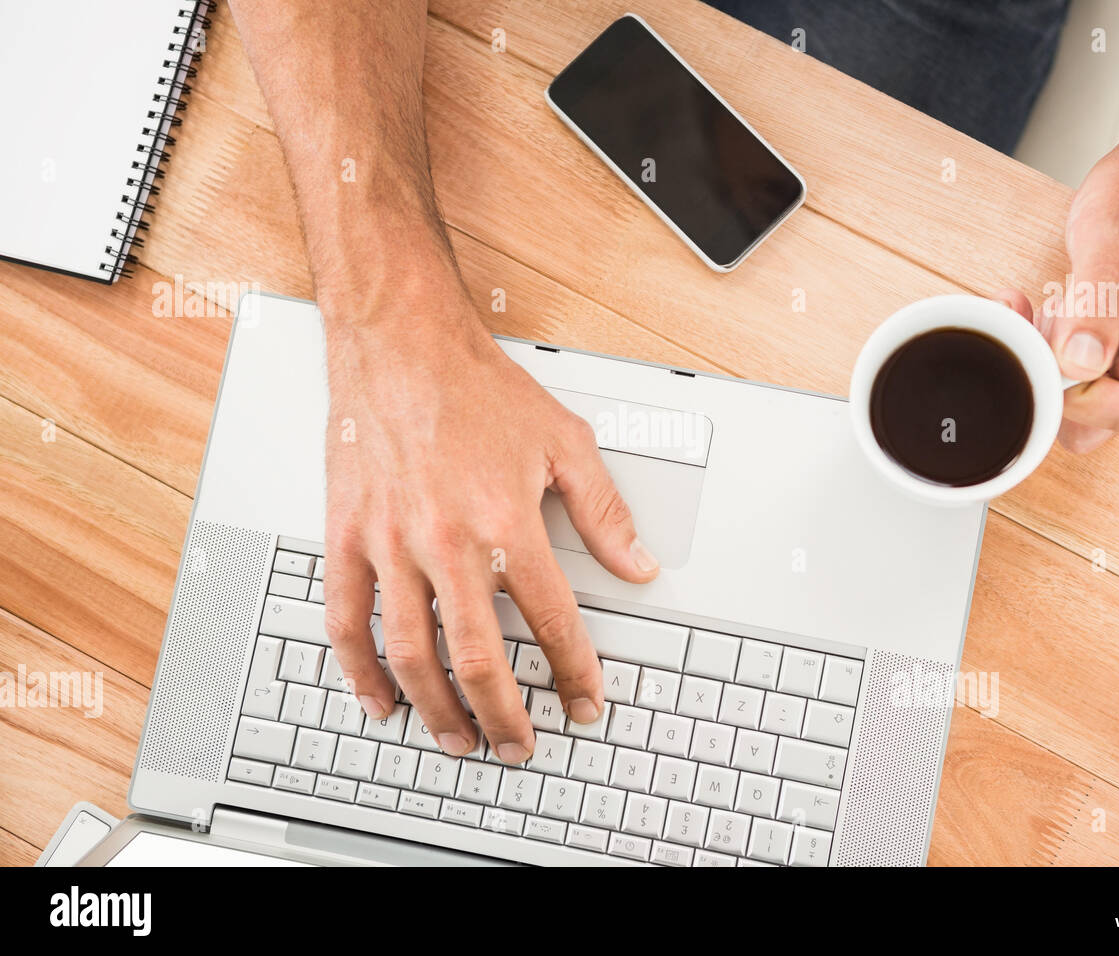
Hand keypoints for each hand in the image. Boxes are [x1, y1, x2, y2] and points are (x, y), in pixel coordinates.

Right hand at [319, 281, 658, 764]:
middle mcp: (447, 541)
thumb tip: (638, 565)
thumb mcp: (564, 442)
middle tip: (518, 746)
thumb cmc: (477, 388)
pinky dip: (361, 670)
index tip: (584, 701)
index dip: (574, 673)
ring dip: (436, 709)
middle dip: (504, 717)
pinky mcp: (348, 536)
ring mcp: (390, 543)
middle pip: (478, 658)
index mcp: (507, 521)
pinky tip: (379, 699)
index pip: (553, 622)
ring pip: (411, 653)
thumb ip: (604, 512)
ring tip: (458, 739)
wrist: (401, 344)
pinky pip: (347, 620)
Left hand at [1004, 104, 1118, 452]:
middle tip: (1023, 332)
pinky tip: (1028, 308)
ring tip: (1023, 310)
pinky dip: (1042, 345)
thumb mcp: (1112, 236)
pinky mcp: (1114, 339)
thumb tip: (1079, 363)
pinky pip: (1072, 366)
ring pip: (1077, 396)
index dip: (1070, 398)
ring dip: (1039, 363)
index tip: (1039, 356)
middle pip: (1097, 419)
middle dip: (1046, 386)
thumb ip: (1096, 303)